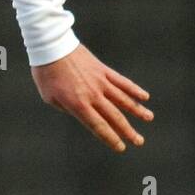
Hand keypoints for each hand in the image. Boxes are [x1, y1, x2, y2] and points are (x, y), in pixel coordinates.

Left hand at [31, 43, 153, 152]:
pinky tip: (145, 97)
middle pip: (115, 116)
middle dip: (128, 131)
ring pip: (123, 99)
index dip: (111, 138)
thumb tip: (82, 112)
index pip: (98, 126)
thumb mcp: (50, 98)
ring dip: (138, 110)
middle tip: (139, 141)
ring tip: (149, 118)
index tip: (121, 147)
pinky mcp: (103, 70)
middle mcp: (92, 95)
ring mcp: (100, 82)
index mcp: (78, 105)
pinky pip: (122, 82)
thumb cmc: (46, 75)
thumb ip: (67, 108)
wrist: (51, 47)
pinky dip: (134, 89)